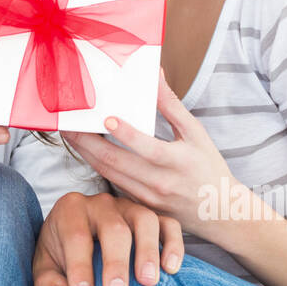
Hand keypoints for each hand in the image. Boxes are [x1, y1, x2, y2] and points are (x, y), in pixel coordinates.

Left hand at [33, 190, 183, 285]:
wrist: (78, 242)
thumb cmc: (61, 256)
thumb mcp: (44, 270)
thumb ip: (47, 284)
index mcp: (70, 211)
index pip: (76, 237)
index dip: (80, 268)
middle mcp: (101, 204)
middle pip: (113, 228)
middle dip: (116, 263)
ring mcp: (129, 208)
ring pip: (144, 220)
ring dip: (148, 251)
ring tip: (148, 283)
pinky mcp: (152, 218)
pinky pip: (168, 224)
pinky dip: (173, 244)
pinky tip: (171, 269)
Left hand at [61, 69, 238, 238]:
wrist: (219, 212)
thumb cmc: (208, 167)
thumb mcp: (195, 133)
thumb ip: (171, 104)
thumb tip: (154, 73)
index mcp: (178, 162)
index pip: (148, 148)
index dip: (127, 134)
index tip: (107, 118)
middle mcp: (160, 183)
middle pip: (116, 163)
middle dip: (88, 143)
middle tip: (67, 124)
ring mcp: (147, 199)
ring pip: (109, 175)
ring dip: (86, 154)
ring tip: (70, 134)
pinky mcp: (139, 207)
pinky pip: (113, 184)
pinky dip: (97, 167)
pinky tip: (85, 151)